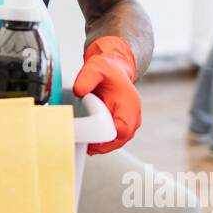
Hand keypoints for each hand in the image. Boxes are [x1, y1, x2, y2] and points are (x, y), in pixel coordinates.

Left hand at [72, 36, 140, 152]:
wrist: (112, 67)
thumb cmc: (106, 69)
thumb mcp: (94, 68)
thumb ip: (86, 78)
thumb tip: (79, 91)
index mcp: (129, 103)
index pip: (123, 129)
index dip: (107, 138)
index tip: (91, 139)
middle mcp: (133, 114)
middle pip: (121, 139)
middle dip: (103, 145)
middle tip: (84, 145)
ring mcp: (130, 120)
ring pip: (118, 141)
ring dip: (103, 145)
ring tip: (86, 144)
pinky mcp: (123, 123)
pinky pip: (115, 138)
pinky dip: (104, 142)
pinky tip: (90, 141)